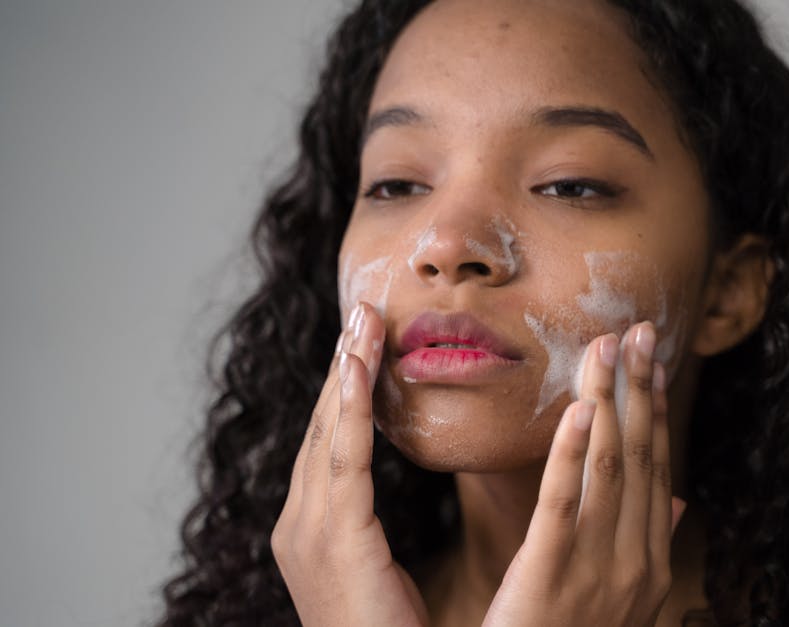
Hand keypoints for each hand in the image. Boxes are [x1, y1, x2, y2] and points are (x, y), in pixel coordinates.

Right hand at [270, 302, 429, 626]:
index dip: (345, 391)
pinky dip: (352, 408)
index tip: (362, 343)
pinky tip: (360, 366)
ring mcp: (309, 531)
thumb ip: (371, 524)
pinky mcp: (334, 539)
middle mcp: (299, 524)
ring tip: (364, 321)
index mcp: (310, 530)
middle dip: (343, 368)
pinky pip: (346, 460)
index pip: (328, 445)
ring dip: (348, 372)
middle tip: (362, 311)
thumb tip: (381, 493)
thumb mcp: (377, 568)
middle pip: (323, 428)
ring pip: (330, 433)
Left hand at [483, 322, 686, 626]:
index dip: (654, 409)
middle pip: (640, 458)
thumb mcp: (618, 600)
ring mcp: (598, 572)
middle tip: (639, 329)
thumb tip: (675, 500)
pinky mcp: (551, 578)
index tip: (651, 357)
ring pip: (609, 470)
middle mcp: (635, 563)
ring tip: (606, 348)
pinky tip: (579, 410)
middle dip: (641, 390)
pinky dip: (574, 455)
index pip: (655, 469)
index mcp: (649, 564)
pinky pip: (565, 508)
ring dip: (610, 403)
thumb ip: (644, 544)